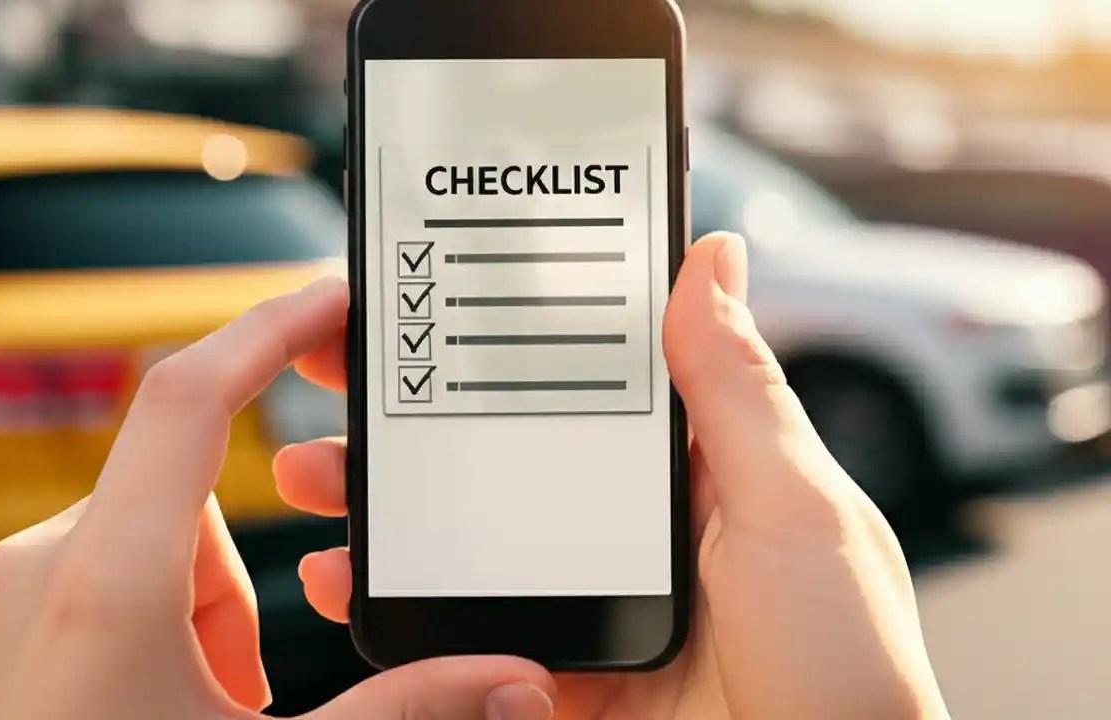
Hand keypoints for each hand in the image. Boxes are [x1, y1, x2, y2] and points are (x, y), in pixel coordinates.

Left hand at [0, 278, 556, 719]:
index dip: (266, 332)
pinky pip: (64, 592)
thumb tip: (511, 679)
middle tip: (240, 688)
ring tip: (182, 712)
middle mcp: (30, 573)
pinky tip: (124, 713)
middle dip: (233, 585)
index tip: (324, 305)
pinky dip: (115, 633)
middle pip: (178, 507)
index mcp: (107, 582)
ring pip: (123, 553)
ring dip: (177, 612)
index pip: (191, 398)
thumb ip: (400, 708)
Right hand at [280, 233, 950, 719]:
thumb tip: (712, 262)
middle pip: (510, 454)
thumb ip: (740, 395)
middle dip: (420, 418)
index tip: (436, 296)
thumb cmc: (848, 668)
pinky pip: (465, 630)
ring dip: (391, 507)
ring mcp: (594, 601)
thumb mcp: (797, 512)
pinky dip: (402, 605)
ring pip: (472, 537)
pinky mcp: (560, 673)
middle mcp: (639, 530)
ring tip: (324, 471)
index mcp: (702, 474)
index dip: (513, 336)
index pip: (592, 381)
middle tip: (348, 374)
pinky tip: (349, 578)